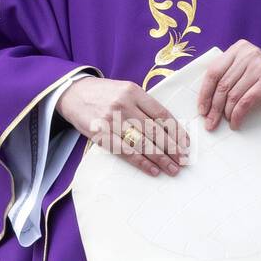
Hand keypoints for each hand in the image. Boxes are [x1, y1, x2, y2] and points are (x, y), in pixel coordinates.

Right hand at [56, 76, 188, 177]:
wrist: (73, 94)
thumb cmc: (104, 94)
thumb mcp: (125, 90)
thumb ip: (143, 105)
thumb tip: (168, 129)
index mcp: (134, 91)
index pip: (161, 114)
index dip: (177, 131)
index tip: (187, 143)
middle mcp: (124, 105)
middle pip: (155, 131)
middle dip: (173, 148)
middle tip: (184, 160)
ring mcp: (112, 120)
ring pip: (143, 143)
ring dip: (161, 158)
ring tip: (173, 169)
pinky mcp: (101, 135)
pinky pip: (126, 152)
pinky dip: (142, 163)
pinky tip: (153, 170)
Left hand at [197, 40, 260, 129]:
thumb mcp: (244, 68)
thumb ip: (227, 74)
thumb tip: (205, 101)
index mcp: (238, 48)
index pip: (214, 71)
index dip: (205, 93)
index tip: (202, 109)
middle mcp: (249, 54)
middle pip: (223, 85)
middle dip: (214, 107)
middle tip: (210, 122)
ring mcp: (260, 66)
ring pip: (233, 95)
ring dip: (226, 113)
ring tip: (224, 123)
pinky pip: (245, 102)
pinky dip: (238, 115)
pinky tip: (235, 123)